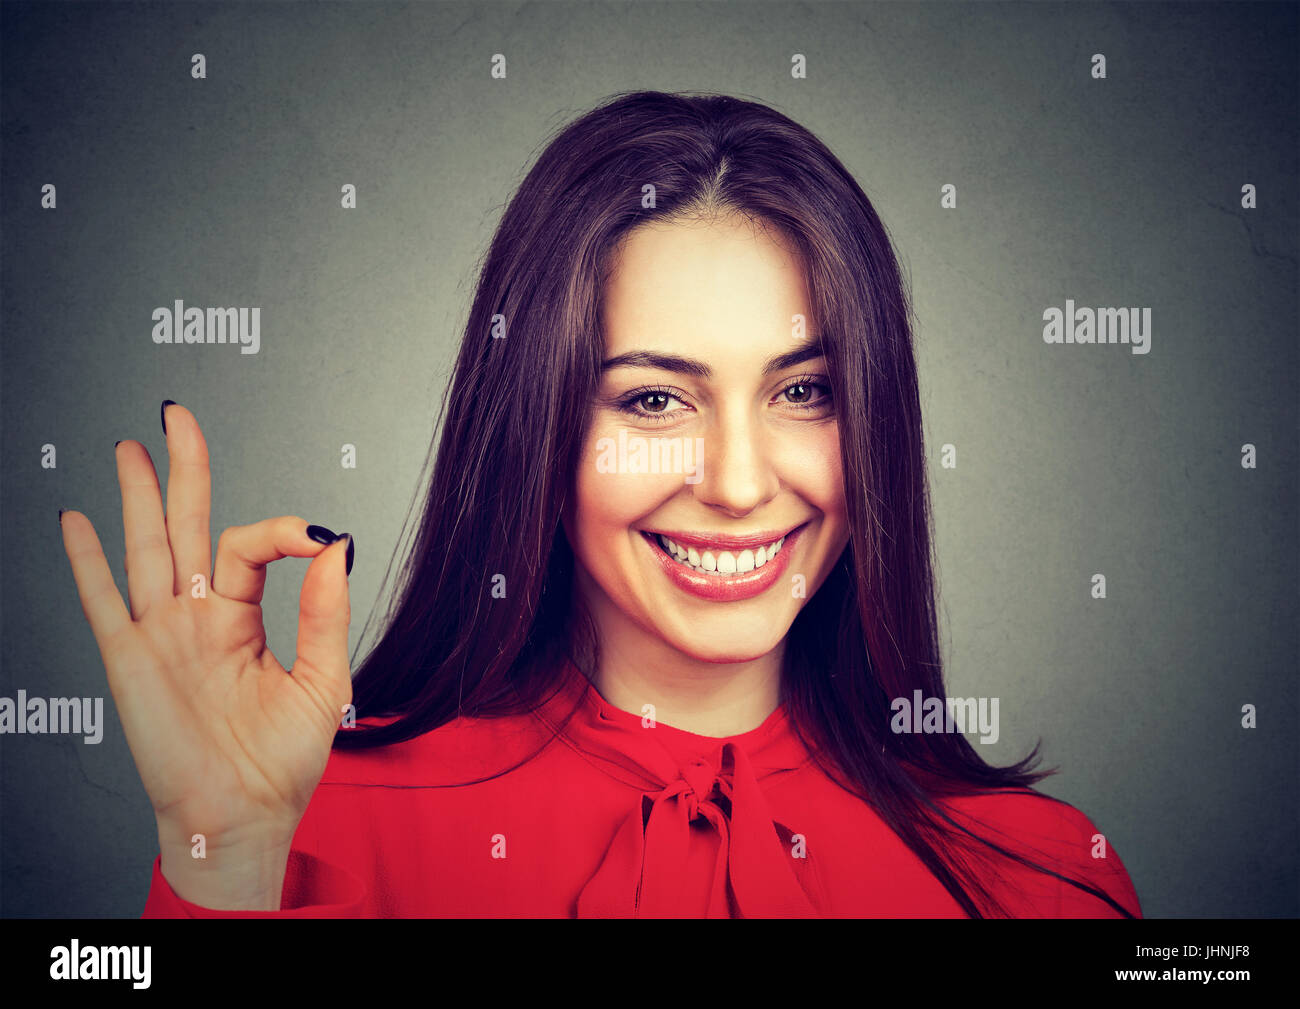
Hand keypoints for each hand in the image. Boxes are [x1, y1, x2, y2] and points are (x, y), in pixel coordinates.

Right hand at [59, 402, 353, 907]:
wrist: (241, 817)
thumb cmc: (279, 762)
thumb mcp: (321, 683)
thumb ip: (324, 614)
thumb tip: (337, 546)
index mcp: (241, 617)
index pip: (249, 545)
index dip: (280, 530)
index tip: (311, 536)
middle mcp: (197, 617)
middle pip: (186, 526)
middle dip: (182, 470)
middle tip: (177, 417)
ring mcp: (159, 635)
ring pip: (144, 550)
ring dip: (136, 499)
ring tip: (130, 449)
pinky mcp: (129, 661)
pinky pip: (103, 601)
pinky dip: (87, 561)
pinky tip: (76, 519)